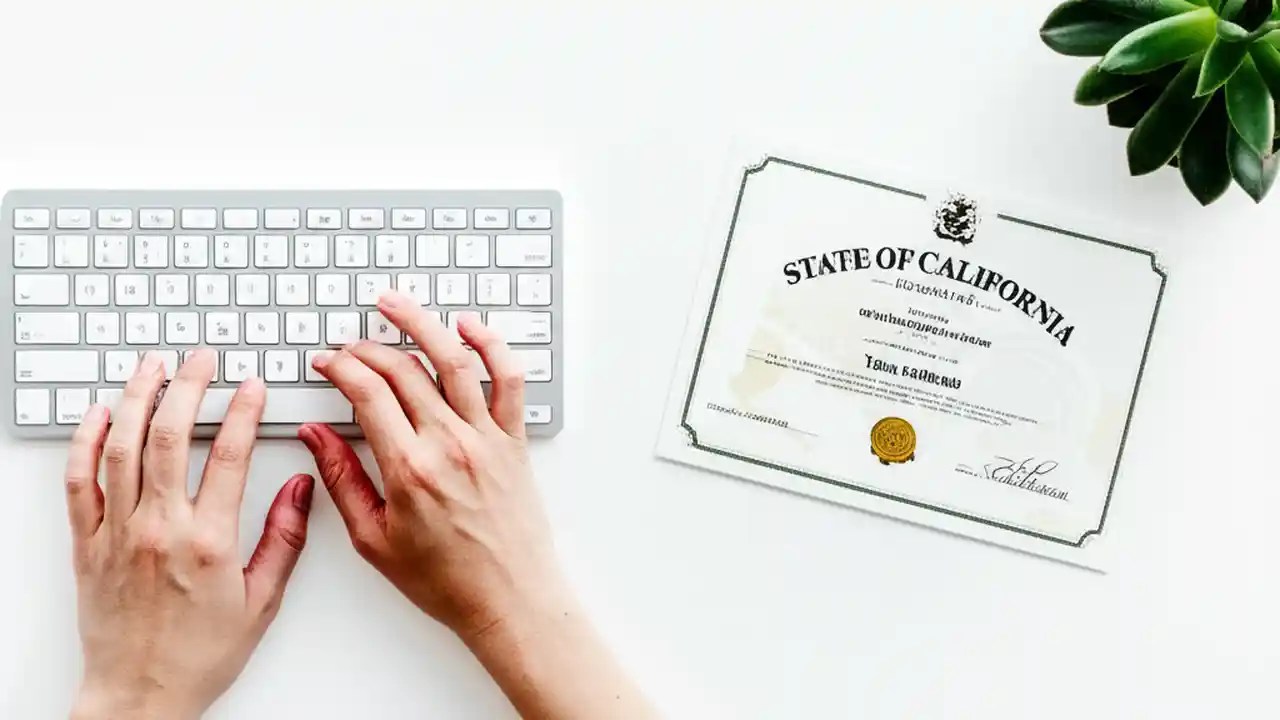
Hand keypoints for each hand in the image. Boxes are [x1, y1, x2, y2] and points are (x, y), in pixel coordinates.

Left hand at [66, 350, 313, 719]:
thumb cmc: (200, 655)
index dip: (246, 411)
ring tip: (152, 367)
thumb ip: (284, 540)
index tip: (252, 386)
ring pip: (123, 447)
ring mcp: (118, 533)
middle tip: (200, 358)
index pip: (232, 455)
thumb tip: (301, 489)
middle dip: (189, 386)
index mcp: (209, 541)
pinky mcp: (87, 544)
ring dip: (138, 398)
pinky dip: (86, 442)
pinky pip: (79, 481)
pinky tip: (100, 415)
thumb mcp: (262, 601)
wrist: (140, 695)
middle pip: (172, 436)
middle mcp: (160, 529)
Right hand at [299, 294, 562, 640]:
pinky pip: (508, 380)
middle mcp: (449, 444)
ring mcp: (486, 438)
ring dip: (421, 323)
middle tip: (349, 344)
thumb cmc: (444, 580)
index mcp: (409, 469)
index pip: (367, 393)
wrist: (509, 599)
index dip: (339, 367)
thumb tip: (316, 435)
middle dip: (367, 347)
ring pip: (453, 360)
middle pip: (402, 370)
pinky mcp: (514, 441)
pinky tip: (469, 326)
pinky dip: (491, 345)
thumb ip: (343, 480)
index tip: (325, 362)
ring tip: (396, 302)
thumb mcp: (374, 539)